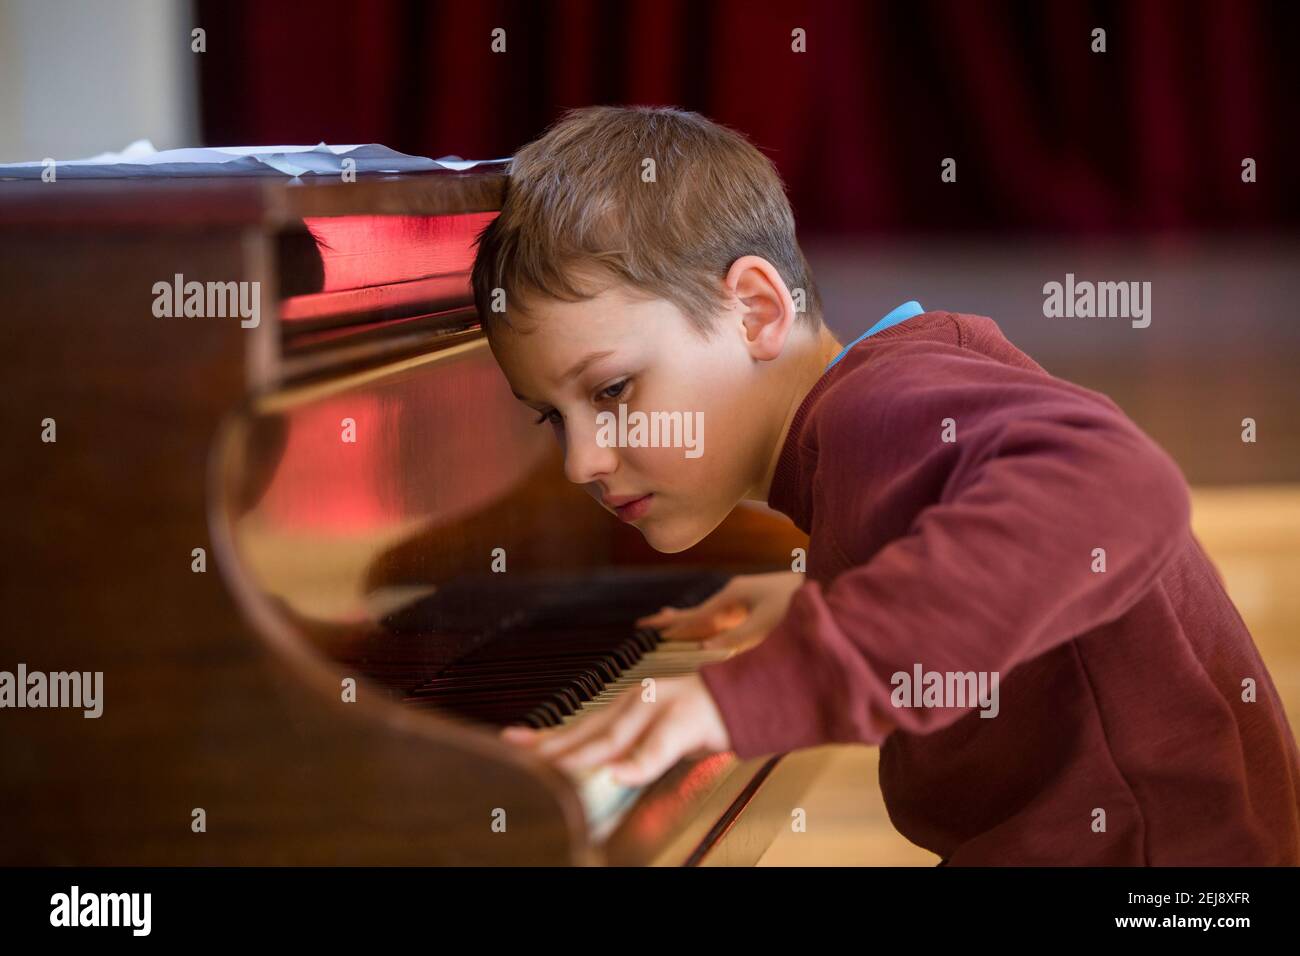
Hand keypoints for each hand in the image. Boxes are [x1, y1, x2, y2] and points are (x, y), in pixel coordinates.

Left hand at [499, 674, 730, 785]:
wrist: (750, 697)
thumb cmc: (704, 719)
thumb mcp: (660, 732)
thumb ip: (632, 747)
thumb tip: (603, 772)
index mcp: (628, 704)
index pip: (579, 725)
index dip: (546, 737)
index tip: (510, 743)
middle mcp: (637, 701)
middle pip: (587, 732)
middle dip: (552, 749)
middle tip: (518, 761)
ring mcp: (659, 708)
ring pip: (613, 738)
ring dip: (582, 758)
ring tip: (553, 773)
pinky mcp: (685, 721)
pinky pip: (658, 748)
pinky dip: (637, 764)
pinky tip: (618, 775)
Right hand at [634, 571, 803, 651]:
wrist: (827, 591)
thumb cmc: (799, 605)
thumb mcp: (767, 623)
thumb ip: (736, 637)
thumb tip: (704, 649)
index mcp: (733, 595)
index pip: (694, 615)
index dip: (671, 625)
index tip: (645, 628)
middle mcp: (736, 596)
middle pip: (698, 612)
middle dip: (673, 620)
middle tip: (645, 624)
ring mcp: (747, 601)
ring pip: (711, 616)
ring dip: (690, 622)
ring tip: (668, 623)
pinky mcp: (758, 609)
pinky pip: (726, 620)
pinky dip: (710, 626)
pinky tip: (708, 632)